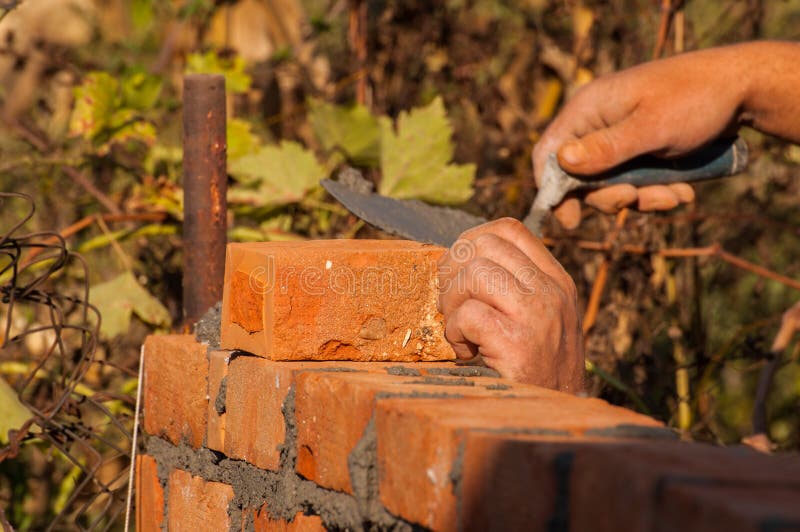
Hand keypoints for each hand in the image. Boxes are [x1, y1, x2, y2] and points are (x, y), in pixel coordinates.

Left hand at [437, 218, 583, 392]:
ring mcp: (539, 315)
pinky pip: (469, 314)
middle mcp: (552, 292)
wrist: (555, 423)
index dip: (470, 243)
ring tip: (462, 332)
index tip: (459, 274)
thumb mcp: (537, 320)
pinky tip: (468, 353)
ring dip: (453, 302)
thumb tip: (457, 260)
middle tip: (453, 306)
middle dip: (454, 271)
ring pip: (474, 272)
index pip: (508, 230)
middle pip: (485, 244)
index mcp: (556, 281)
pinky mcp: (520, 344)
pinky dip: (456, 333)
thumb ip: (510, 287)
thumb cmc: (536, 374)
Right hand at [533, 45, 753, 228]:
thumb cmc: (695, 98)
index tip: (570, 220)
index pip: (548, 153)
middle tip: (636, 199)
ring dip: (641, 199)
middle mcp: (597, 124)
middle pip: (580, 178)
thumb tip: (562, 163)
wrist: (742, 88)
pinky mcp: (639, 151)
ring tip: (675, 197)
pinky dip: (655, 193)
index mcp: (588, 109)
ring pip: (611, 185)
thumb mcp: (651, 127)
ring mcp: (618, 138)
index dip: (553, 189)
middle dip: (610, 196)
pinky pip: (634, 182)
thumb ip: (606, 148)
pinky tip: (682, 191)